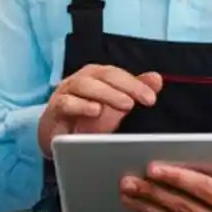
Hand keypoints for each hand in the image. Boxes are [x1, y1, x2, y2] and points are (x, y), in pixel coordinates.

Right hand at [37, 65, 162, 157]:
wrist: (60, 138)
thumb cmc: (88, 118)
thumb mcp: (115, 106)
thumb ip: (134, 91)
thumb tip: (156, 78)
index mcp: (97, 75)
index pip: (118, 74)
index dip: (136, 83)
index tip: (151, 98)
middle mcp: (82, 79)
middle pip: (104, 75)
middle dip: (126, 87)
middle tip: (142, 101)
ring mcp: (66, 92)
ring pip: (85, 85)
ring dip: (107, 93)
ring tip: (125, 104)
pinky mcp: (54, 108)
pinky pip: (66, 103)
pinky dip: (81, 105)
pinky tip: (95, 110)